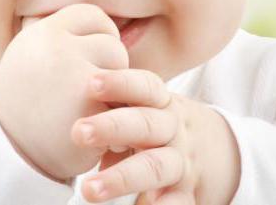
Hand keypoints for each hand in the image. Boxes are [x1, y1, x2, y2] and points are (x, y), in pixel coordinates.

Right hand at [0, 4, 128, 180]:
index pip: (92, 16)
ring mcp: (75, 76)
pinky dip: (114, 117)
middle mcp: (55, 49)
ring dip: (114, 92)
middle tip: (82, 93)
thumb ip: (69, 38)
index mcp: (41, 33)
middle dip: (107, 69)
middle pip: (112, 45)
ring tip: (84, 108)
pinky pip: (124, 102)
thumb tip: (116, 25)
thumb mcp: (35, 57)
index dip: (98, 36)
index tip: (88, 59)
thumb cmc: (30, 103)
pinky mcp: (92, 107)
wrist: (10, 156)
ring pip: (122, 72)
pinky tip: (90, 127)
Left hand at [72, 68, 239, 204]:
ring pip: (155, 166)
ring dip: (123, 176)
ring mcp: (180, 162)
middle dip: (113, 127)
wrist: (208, 149)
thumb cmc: (154, 125)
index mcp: (162, 104)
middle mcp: (173, 130)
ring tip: (89, 190)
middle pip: (147, 125)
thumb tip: (67, 101)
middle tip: (79, 132)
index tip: (91, 83)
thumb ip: (117, 105)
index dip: (121, 83)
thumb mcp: (144, 108)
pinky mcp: (184, 192)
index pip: (146, 88)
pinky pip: (178, 202)